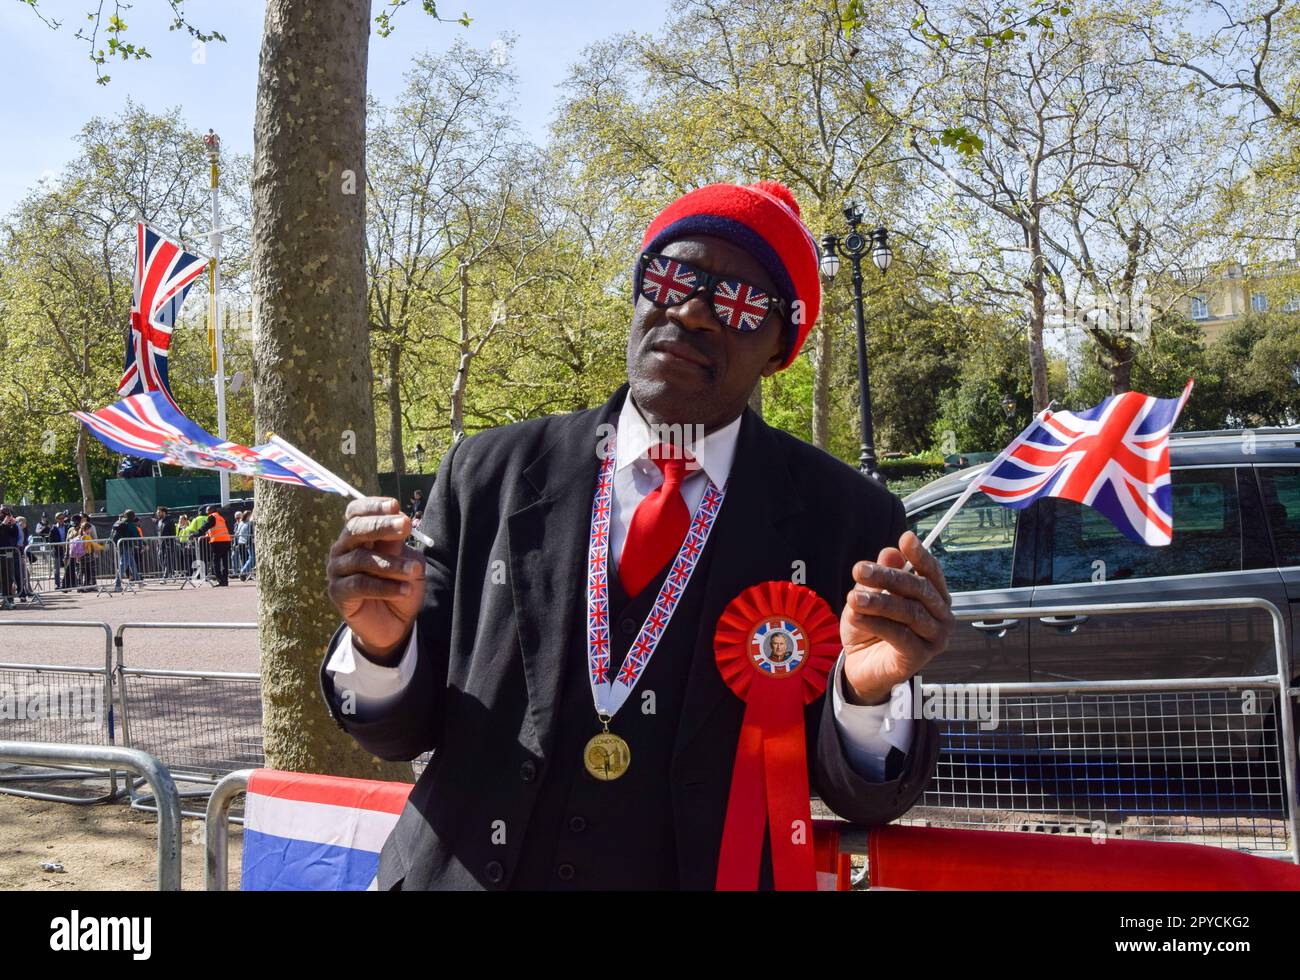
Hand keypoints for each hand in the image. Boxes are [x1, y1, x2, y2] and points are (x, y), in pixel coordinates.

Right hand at [326, 497, 425, 662]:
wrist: (394, 623)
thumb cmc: (400, 585)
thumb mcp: (407, 561)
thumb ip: (399, 544)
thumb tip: (399, 521)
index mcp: (358, 535)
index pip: (355, 513)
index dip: (372, 506)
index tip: (394, 505)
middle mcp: (343, 549)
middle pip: (355, 529)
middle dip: (381, 526)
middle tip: (405, 526)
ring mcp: (337, 570)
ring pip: (361, 559)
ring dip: (391, 564)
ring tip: (414, 572)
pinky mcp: (337, 593)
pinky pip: (359, 585)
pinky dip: (385, 587)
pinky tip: (405, 590)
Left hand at [840, 531, 953, 705]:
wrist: (860, 665)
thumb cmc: (870, 626)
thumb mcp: (869, 595)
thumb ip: (880, 577)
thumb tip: (890, 552)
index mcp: (933, 595)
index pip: (931, 571)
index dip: (919, 555)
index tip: (906, 538)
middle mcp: (941, 615)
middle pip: (918, 589)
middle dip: (887, 577)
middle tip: (858, 569)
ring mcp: (935, 637)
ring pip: (909, 612)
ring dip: (879, 602)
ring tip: (852, 598)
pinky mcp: (921, 657)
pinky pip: (899, 635)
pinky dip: (876, 623)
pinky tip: (856, 616)